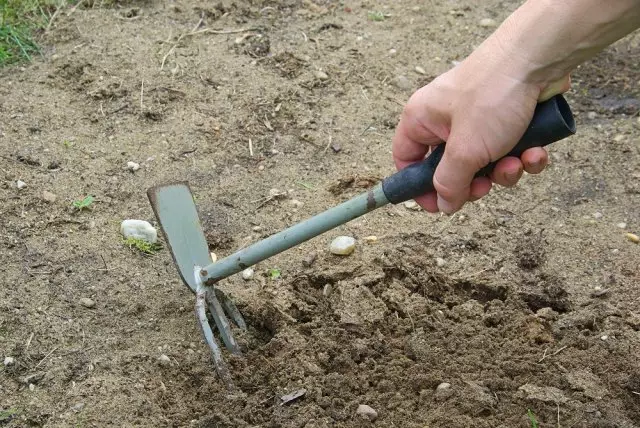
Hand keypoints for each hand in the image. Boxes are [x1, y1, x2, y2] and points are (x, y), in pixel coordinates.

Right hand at [392, 35, 569, 213]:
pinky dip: (523, 157)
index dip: (419, 186)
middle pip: (450, 168)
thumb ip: (450, 182)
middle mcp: (446, 119)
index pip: (407, 160)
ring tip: (516, 162)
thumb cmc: (493, 95)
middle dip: (473, 182)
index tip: (439, 205)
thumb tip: (443, 206)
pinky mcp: (508, 119)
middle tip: (485, 186)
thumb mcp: (466, 149)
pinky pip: (509, 151)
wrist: (540, 58)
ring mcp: (478, 119)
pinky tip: (536, 152)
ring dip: (503, 172)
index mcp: (422, 119)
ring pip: (484, 163)